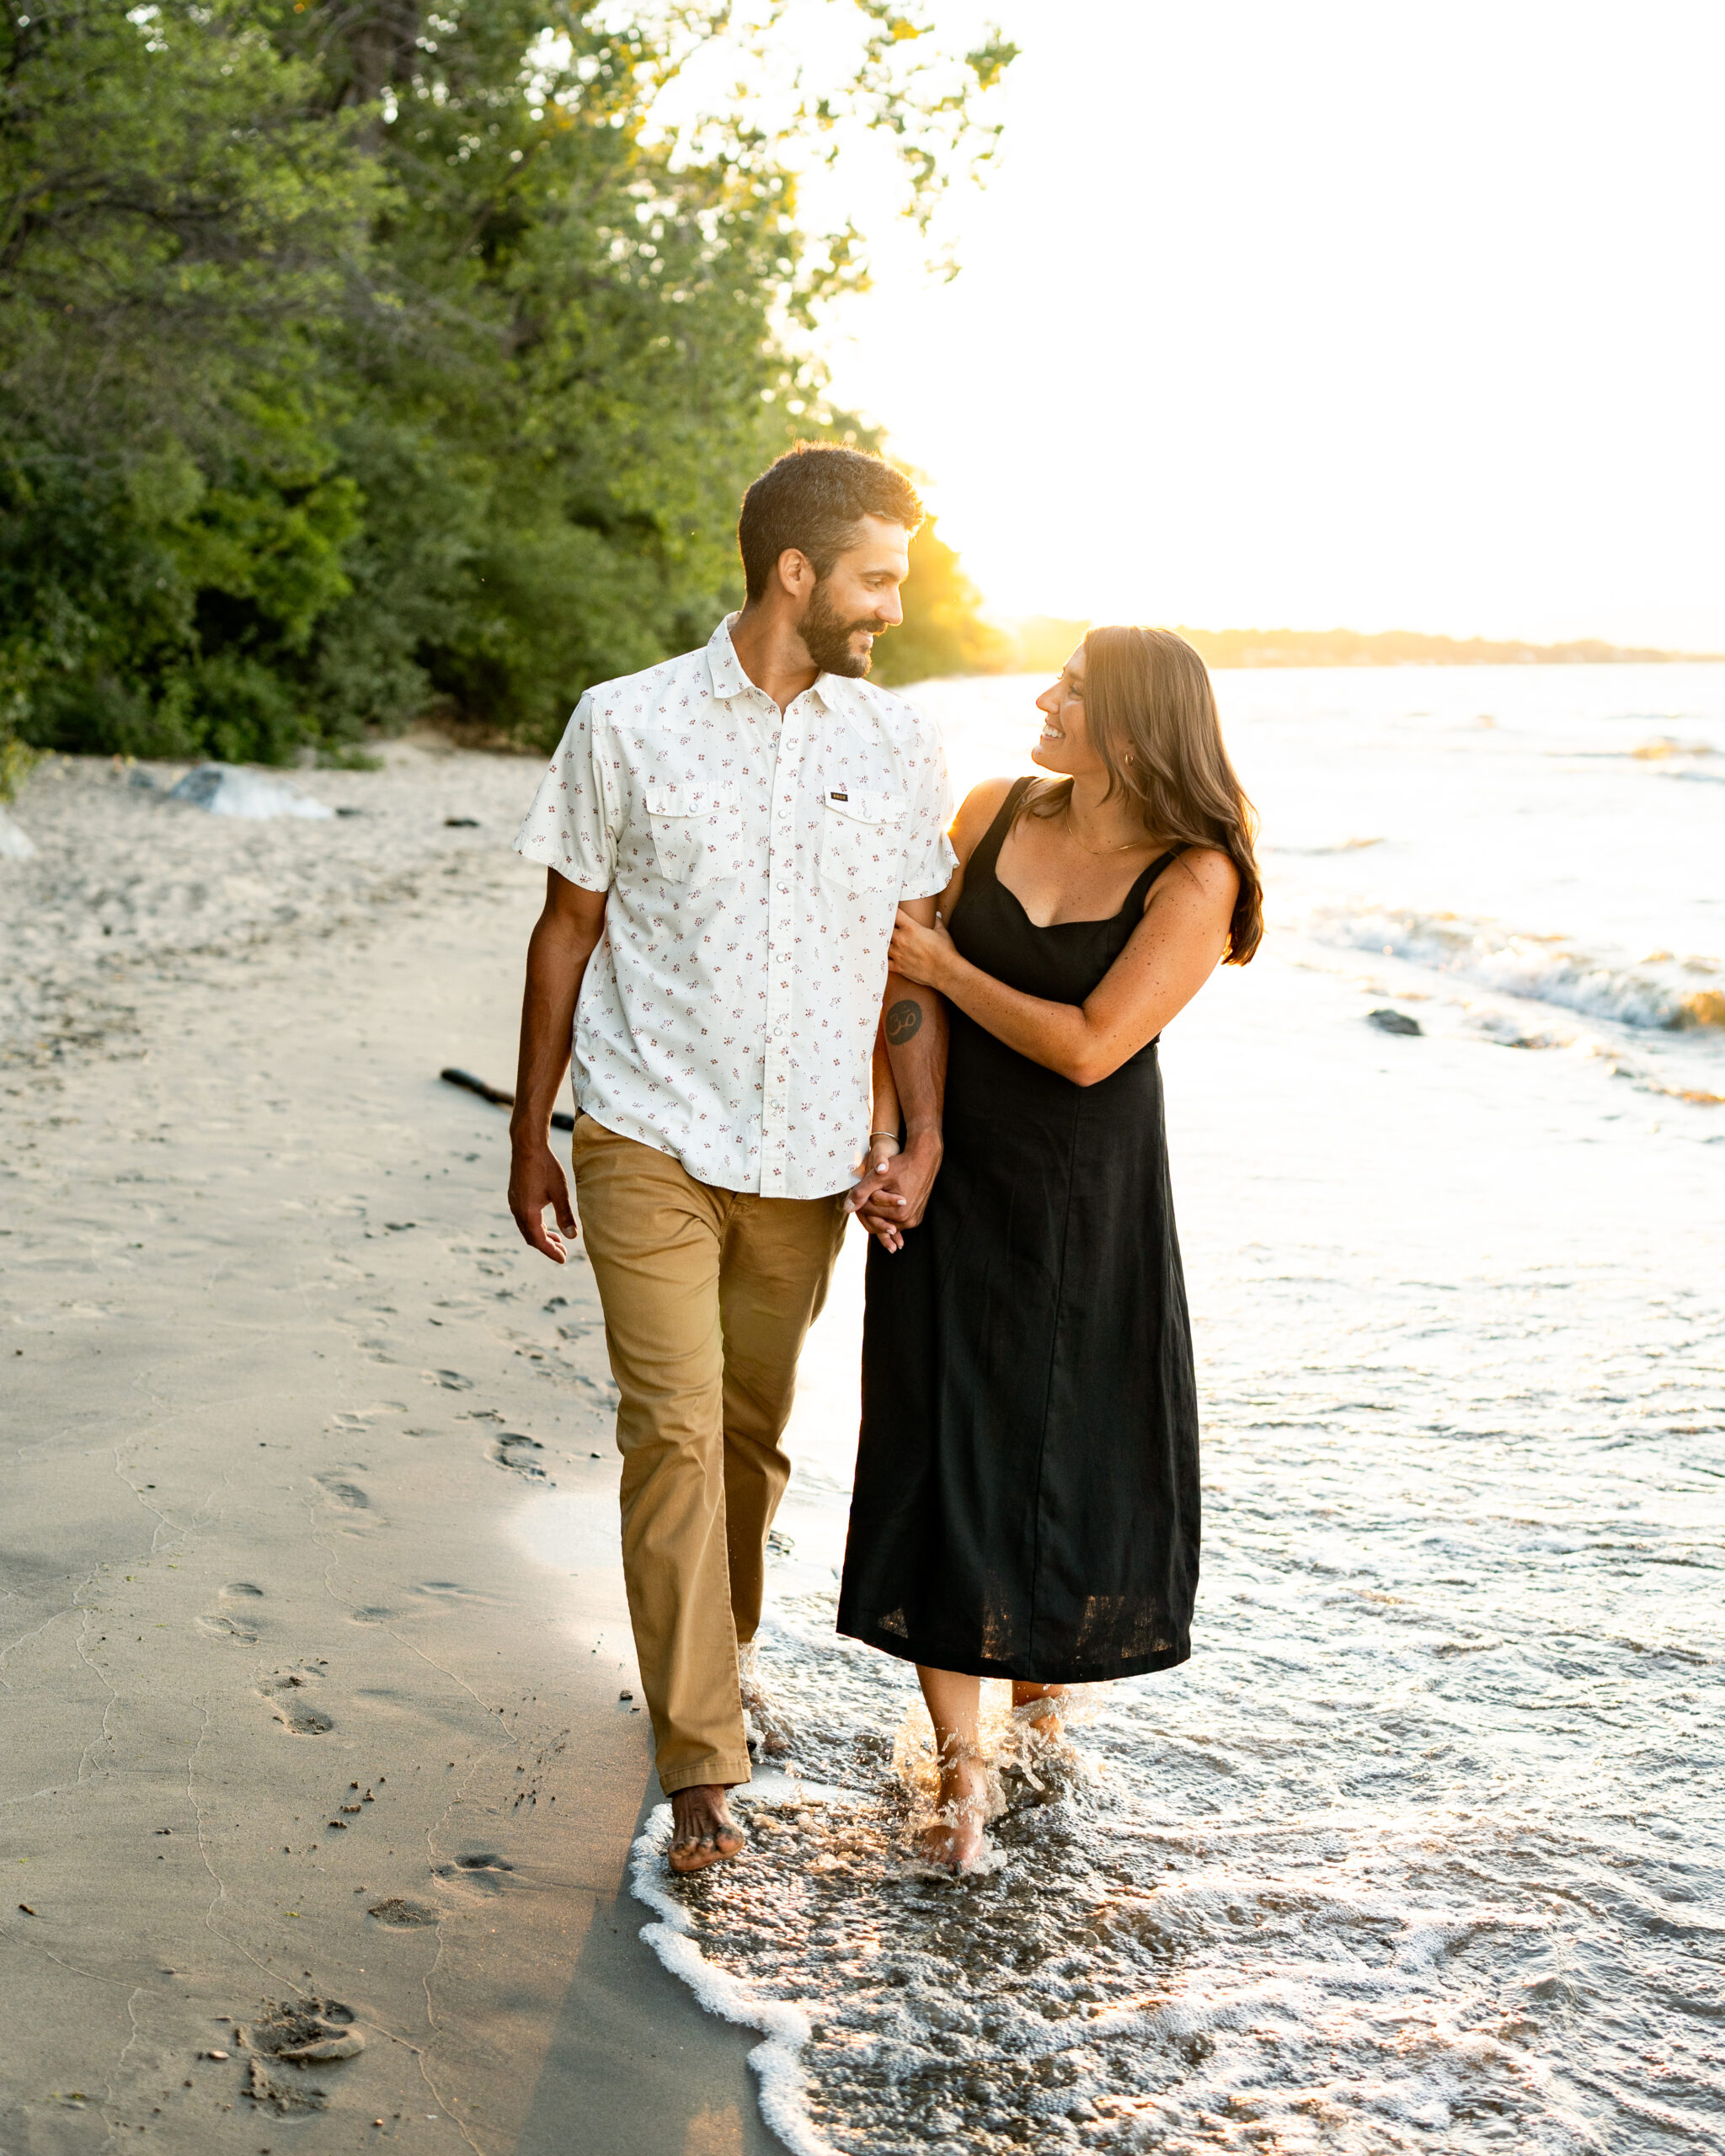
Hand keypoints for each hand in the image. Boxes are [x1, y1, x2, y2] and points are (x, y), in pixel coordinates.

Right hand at [509, 1140, 577, 1262]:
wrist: (528, 1146)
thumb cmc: (545, 1167)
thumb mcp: (560, 1192)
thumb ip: (565, 1216)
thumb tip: (573, 1237)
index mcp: (527, 1213)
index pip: (539, 1241)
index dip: (551, 1252)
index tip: (563, 1260)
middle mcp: (517, 1211)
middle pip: (531, 1238)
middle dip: (547, 1247)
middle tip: (563, 1252)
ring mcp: (514, 1204)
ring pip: (526, 1228)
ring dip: (541, 1236)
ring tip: (557, 1239)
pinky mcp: (515, 1197)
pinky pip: (523, 1219)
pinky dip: (535, 1226)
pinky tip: (545, 1223)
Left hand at [846, 1136, 906, 1251]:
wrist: (924, 1160)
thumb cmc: (902, 1166)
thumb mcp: (878, 1177)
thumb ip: (861, 1192)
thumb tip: (847, 1208)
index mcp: (899, 1213)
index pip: (869, 1213)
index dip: (860, 1202)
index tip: (858, 1191)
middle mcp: (908, 1221)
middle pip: (878, 1221)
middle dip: (868, 1209)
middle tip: (864, 1196)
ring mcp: (914, 1220)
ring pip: (887, 1222)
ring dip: (878, 1212)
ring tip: (873, 1198)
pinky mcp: (916, 1218)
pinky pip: (896, 1220)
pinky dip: (888, 1214)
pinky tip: (883, 1203)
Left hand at [887, 905, 956, 989]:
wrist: (945, 971)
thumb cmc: (945, 951)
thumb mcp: (942, 932)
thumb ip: (937, 922)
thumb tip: (936, 915)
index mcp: (911, 928)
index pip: (895, 914)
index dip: (891, 911)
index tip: (891, 911)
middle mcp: (901, 939)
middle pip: (885, 929)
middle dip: (885, 928)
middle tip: (885, 927)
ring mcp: (898, 954)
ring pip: (882, 945)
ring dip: (883, 943)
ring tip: (883, 942)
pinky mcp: (898, 967)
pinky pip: (884, 962)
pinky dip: (883, 959)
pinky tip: (883, 958)